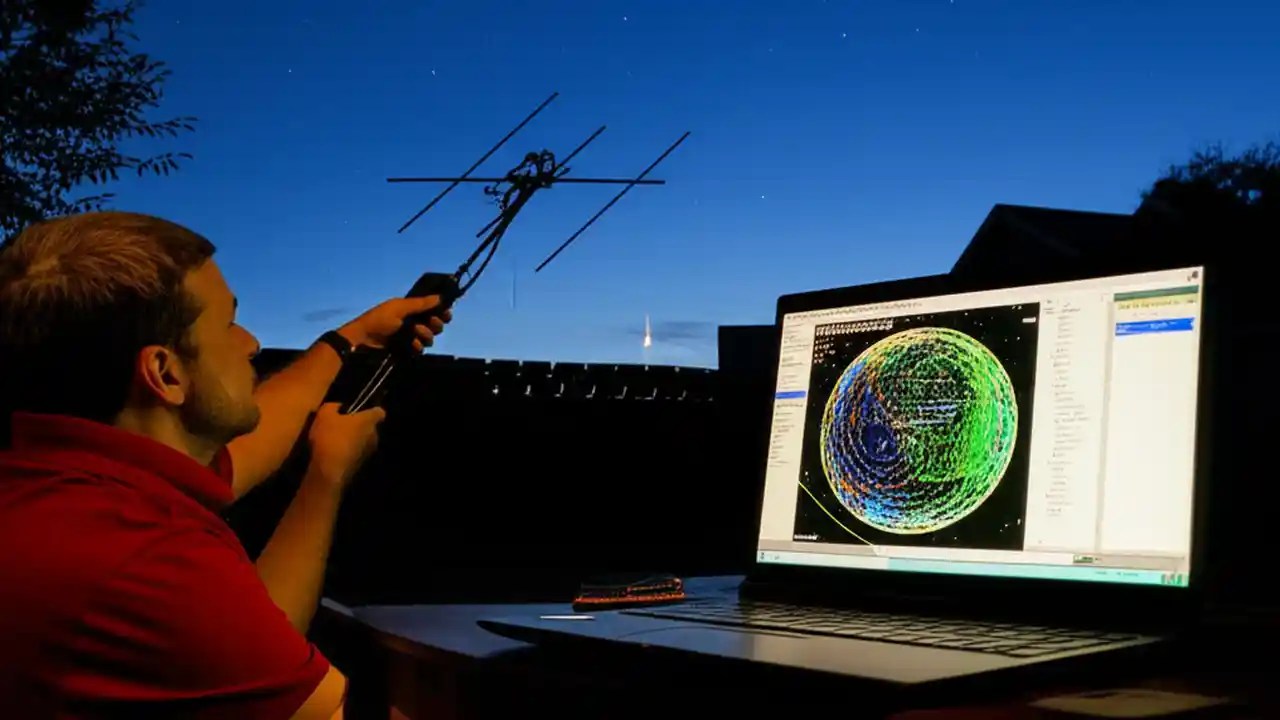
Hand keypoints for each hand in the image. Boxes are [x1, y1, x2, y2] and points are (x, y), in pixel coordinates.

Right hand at [306, 402, 386, 487]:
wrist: (329, 471)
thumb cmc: (330, 437)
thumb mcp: (324, 414)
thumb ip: (333, 406)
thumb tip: (338, 407)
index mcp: (370, 421)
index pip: (379, 412)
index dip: (370, 410)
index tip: (359, 410)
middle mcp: (374, 436)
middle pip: (370, 427)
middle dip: (359, 426)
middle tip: (342, 425)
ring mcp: (369, 453)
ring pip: (363, 442)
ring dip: (353, 440)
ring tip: (334, 440)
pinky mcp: (361, 466)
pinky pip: (356, 454)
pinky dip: (348, 453)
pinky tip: (333, 454)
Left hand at [338, 296, 453, 352]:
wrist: (363, 340)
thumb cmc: (379, 319)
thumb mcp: (399, 307)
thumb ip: (421, 303)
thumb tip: (440, 297)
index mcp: (411, 308)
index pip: (433, 309)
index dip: (442, 312)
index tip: (446, 314)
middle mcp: (413, 322)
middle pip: (436, 324)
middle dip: (435, 324)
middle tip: (430, 323)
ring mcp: (410, 336)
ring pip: (430, 338)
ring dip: (425, 335)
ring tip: (414, 333)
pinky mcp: (407, 349)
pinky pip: (420, 349)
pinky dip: (417, 346)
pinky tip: (410, 344)